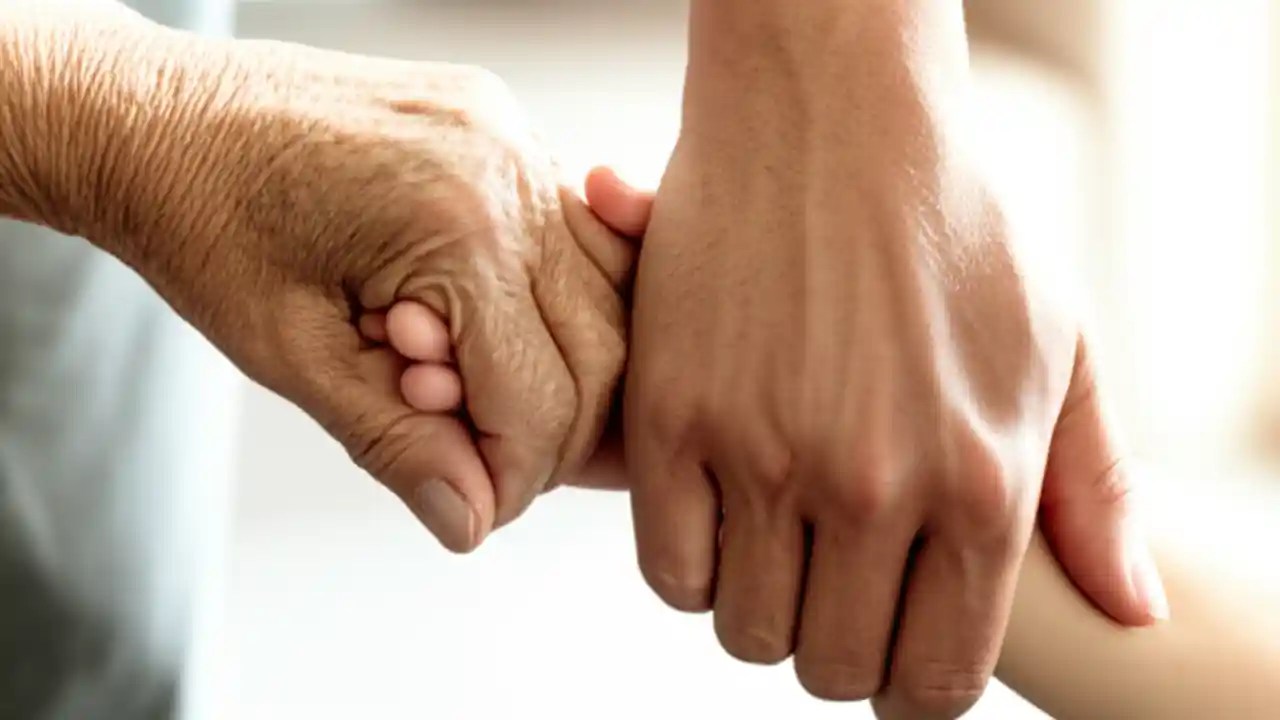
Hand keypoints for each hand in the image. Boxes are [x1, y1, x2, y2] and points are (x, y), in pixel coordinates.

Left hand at [24, 13, 633, 551]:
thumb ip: (396, 443)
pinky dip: (553, 298)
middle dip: (552, 430)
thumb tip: (471, 521)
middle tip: (480, 456)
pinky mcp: (505, 124)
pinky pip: (575, 233)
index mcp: (459, 228)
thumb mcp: (290, 353)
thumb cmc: (201, 221)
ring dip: (566, 364)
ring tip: (476, 386)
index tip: (476, 503)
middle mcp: (510, 171)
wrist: (157, 112)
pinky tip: (490, 323)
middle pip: (605, 348)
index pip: (543, 397)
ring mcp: (515, 136)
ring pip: (610, 290)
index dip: (514, 476)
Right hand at [619, 4, 1165, 716]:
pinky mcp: (673, 415)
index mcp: (980, 480)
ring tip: (777, 546)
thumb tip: (1130, 612)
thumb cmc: (956, 226)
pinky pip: (669, 570)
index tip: (893, 651)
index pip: (938, 675)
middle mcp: (873, 482)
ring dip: (762, 608)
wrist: (830, 114)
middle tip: (832, 591)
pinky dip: (692, 568)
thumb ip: (1096, 491)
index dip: (912, 684)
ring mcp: (764, 450)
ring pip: (746, 630)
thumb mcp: (1061, 346)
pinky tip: (719, 516)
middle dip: (836, 649)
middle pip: (834, 666)